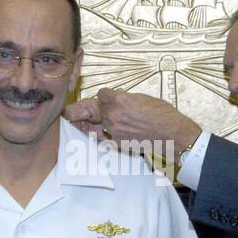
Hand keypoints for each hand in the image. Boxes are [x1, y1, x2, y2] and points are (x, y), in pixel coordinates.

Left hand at [70, 89, 201, 149]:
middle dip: (78, 110)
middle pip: (91, 109)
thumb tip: (116, 98)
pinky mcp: (117, 143)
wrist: (172, 134)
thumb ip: (125, 98)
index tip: (105, 98)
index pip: (101, 94)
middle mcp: (114, 114)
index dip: (103, 96)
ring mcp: (114, 130)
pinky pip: (101, 139)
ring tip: (77, 124)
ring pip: (95, 125)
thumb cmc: (162, 114)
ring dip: (90, 123)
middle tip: (66, 112)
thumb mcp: (143, 98)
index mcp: (120, 99)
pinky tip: (93, 135)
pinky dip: (98, 136)